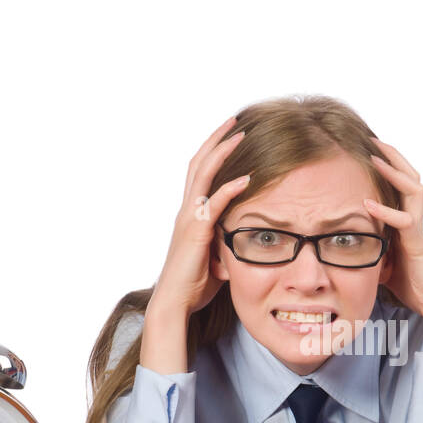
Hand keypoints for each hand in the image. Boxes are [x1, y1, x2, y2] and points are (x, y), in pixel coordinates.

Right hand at [148, 115, 253, 318]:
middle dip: (216, 139)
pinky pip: (213, 205)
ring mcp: (188, 219)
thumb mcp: (218, 255)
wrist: (175, 302)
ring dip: (221, 153)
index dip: (213, 150)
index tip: (230, 133)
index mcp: (190, 214)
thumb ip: (229, 240)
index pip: (199, 172)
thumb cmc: (195, 283)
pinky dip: (229, 189)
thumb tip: (248, 237)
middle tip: (235, 120)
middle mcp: (186, 210)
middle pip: (198, 163)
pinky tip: (247, 179)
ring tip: (240, 135)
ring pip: (202, 175)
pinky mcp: (195, 233)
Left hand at [364, 138, 422, 362]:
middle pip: (411, 178)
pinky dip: (386, 212)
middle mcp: (416, 221)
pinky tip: (368, 204)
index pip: (400, 187)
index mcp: (408, 224)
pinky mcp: (419, 245)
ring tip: (374, 156)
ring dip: (394, 171)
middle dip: (393, 157)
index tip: (368, 152)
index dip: (388, 168)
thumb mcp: (385, 266)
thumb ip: (372, 251)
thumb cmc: (416, 287)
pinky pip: (405, 222)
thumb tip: (349, 248)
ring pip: (414, 190)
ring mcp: (419, 231)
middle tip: (373, 139)